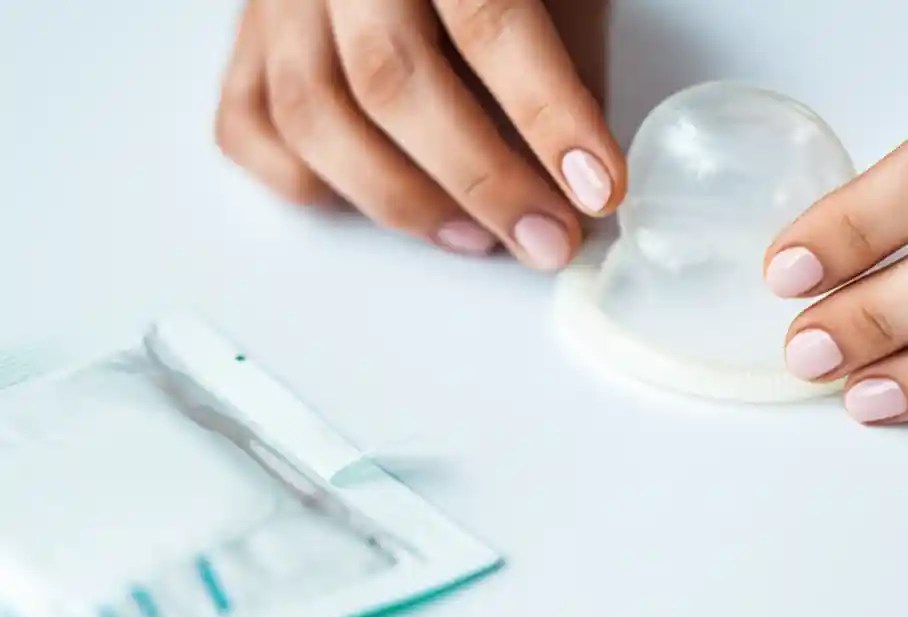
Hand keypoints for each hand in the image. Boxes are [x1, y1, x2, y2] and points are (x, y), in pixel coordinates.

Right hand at [215, 0, 623, 269]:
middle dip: (482, 180)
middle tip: (546, 237)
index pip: (487, 21)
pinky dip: (311, 184)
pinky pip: (250, 127)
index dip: (547, 114)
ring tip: (478, 236)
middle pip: (391, 82)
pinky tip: (383, 200)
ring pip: (312, 116)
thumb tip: (581, 172)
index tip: (597, 187)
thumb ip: (567, 53)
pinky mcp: (244, 37)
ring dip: (403, 199)